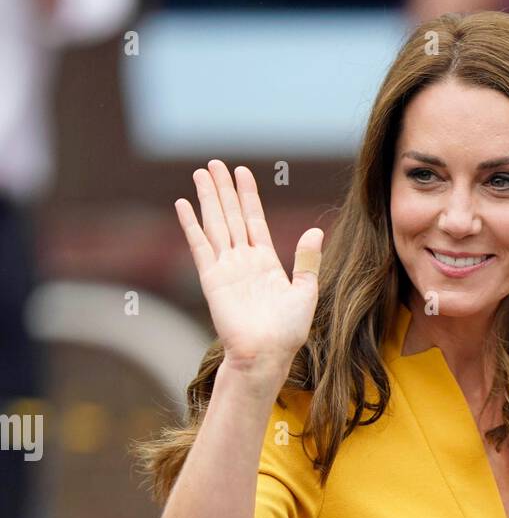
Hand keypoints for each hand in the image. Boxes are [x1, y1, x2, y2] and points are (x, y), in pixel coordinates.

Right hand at [174, 160, 322, 380]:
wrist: (266, 354)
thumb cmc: (287, 331)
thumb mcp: (305, 292)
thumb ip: (307, 261)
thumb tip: (315, 231)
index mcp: (267, 262)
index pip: (255, 219)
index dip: (249, 195)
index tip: (243, 172)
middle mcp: (244, 261)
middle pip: (232, 215)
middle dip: (224, 189)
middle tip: (215, 163)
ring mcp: (226, 268)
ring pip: (215, 224)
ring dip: (208, 198)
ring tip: (201, 173)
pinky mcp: (211, 279)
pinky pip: (199, 246)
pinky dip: (191, 225)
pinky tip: (183, 204)